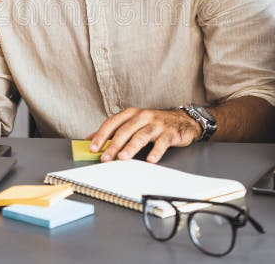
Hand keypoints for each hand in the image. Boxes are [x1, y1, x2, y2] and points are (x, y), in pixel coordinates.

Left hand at [86, 107, 201, 163]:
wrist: (183, 120)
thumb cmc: (154, 123)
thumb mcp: (134, 123)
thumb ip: (114, 130)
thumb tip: (90, 139)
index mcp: (131, 113)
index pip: (112, 123)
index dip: (101, 135)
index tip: (92, 147)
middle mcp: (143, 116)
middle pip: (125, 130)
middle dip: (113, 145)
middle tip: (105, 158)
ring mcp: (157, 124)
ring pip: (141, 135)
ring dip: (131, 147)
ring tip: (123, 157)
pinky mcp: (170, 133)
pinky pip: (162, 143)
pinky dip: (156, 151)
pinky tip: (150, 159)